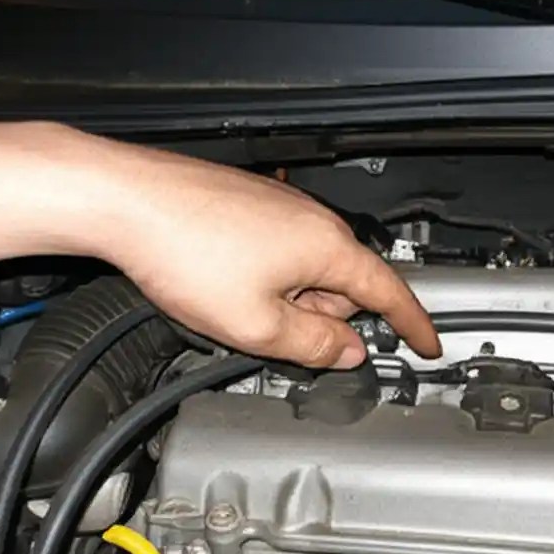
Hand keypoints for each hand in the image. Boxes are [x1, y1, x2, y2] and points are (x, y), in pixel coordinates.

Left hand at [76, 137, 440, 368]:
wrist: (126, 200)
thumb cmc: (183, 250)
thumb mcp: (256, 326)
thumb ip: (313, 346)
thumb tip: (347, 353)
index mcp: (328, 248)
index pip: (390, 294)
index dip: (413, 326)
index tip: (428, 344)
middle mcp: (313, 218)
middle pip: (342, 287)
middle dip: (321, 318)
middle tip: (275, 336)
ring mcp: (281, 206)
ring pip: (305, 270)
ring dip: (284, 299)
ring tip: (232, 305)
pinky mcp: (251, 203)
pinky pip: (277, 251)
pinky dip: (261, 277)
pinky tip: (221, 284)